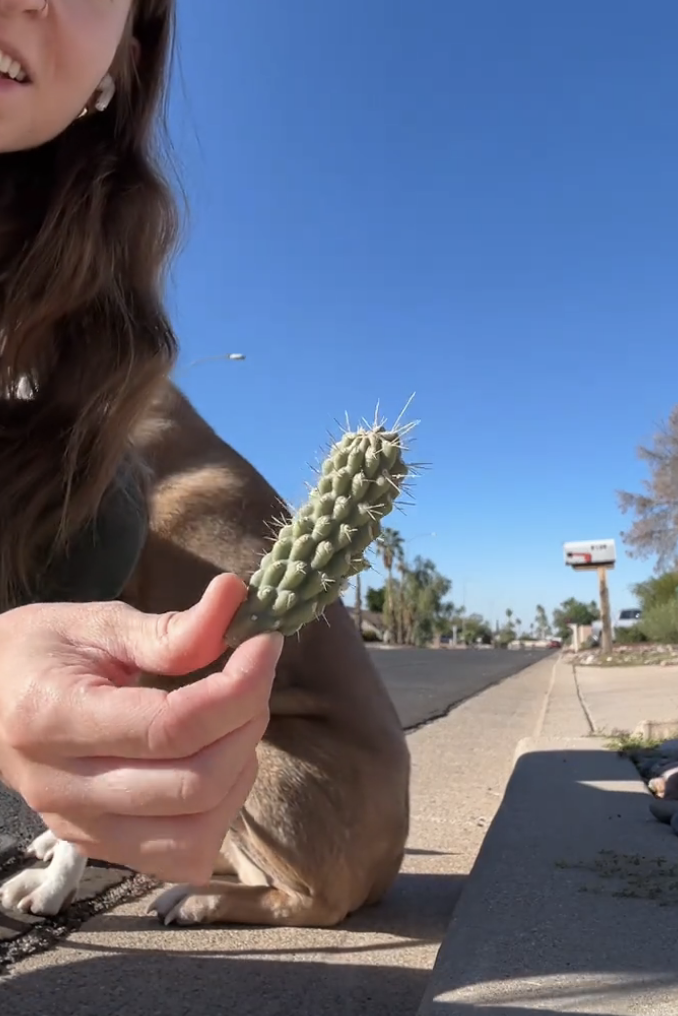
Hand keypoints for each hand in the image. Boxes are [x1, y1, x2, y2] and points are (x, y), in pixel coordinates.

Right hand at [0, 574, 281, 883]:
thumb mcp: (96, 623)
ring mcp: (80, 829)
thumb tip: (236, 597)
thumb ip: (169, 627)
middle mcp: (63, 789)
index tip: (265, 645)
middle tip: (253, 677)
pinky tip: (214, 764)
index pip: (172, 727)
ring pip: (195, 838)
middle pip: (194, 785)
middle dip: (246, 724)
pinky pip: (180, 858)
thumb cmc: (40, 652)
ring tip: (234, 722)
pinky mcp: (99, 848)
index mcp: (53, 719)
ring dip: (238, 775)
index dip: (239, 688)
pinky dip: (218, 814)